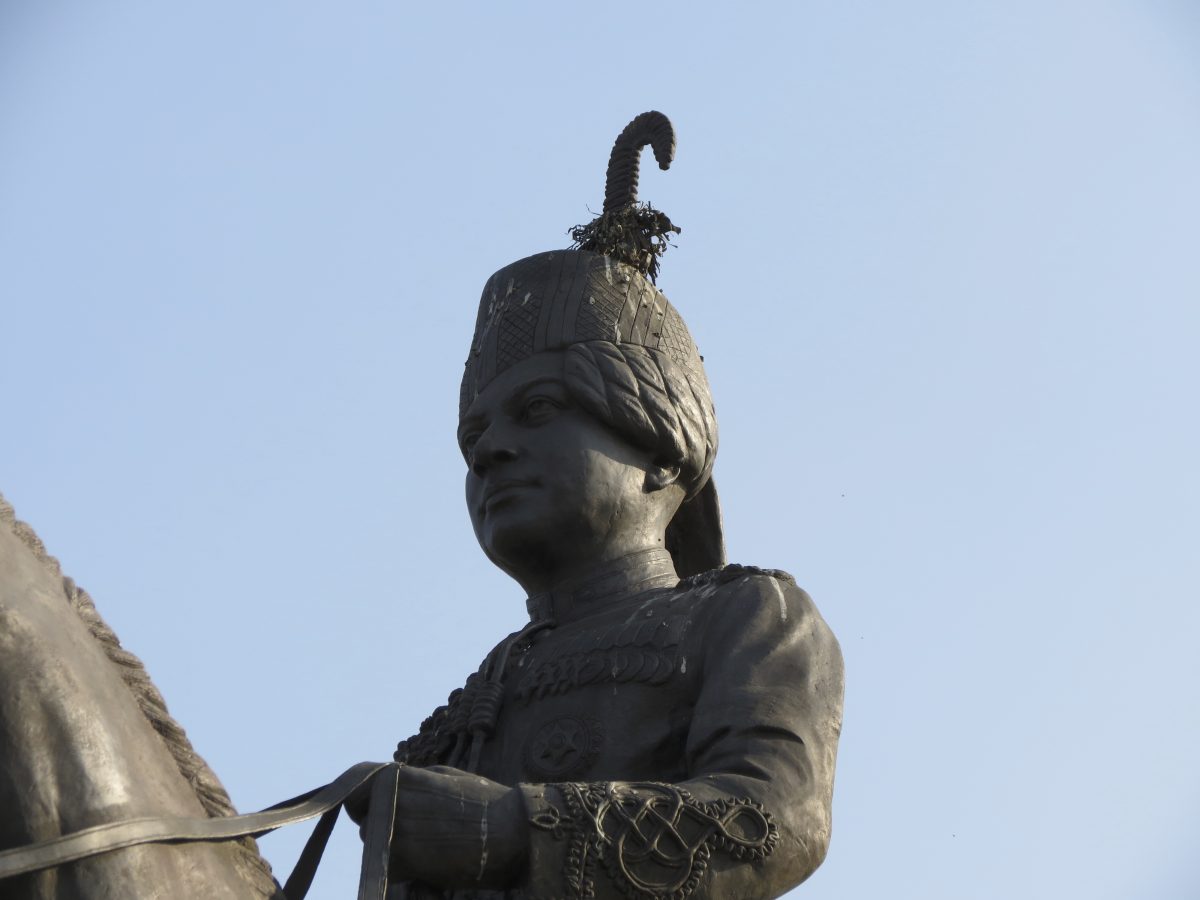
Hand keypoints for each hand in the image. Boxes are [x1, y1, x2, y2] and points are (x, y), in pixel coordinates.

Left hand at [357, 765, 529, 889]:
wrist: (509, 832)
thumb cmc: (482, 802)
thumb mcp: (446, 777)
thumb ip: (411, 780)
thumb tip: (387, 787)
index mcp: (402, 776)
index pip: (358, 788)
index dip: (365, 801)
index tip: (377, 808)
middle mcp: (393, 800)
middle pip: (365, 819)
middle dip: (381, 825)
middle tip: (412, 831)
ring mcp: (396, 830)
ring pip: (373, 844)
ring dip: (390, 848)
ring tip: (424, 845)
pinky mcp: (404, 859)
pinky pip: (387, 866)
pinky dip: (402, 868)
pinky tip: (427, 861)